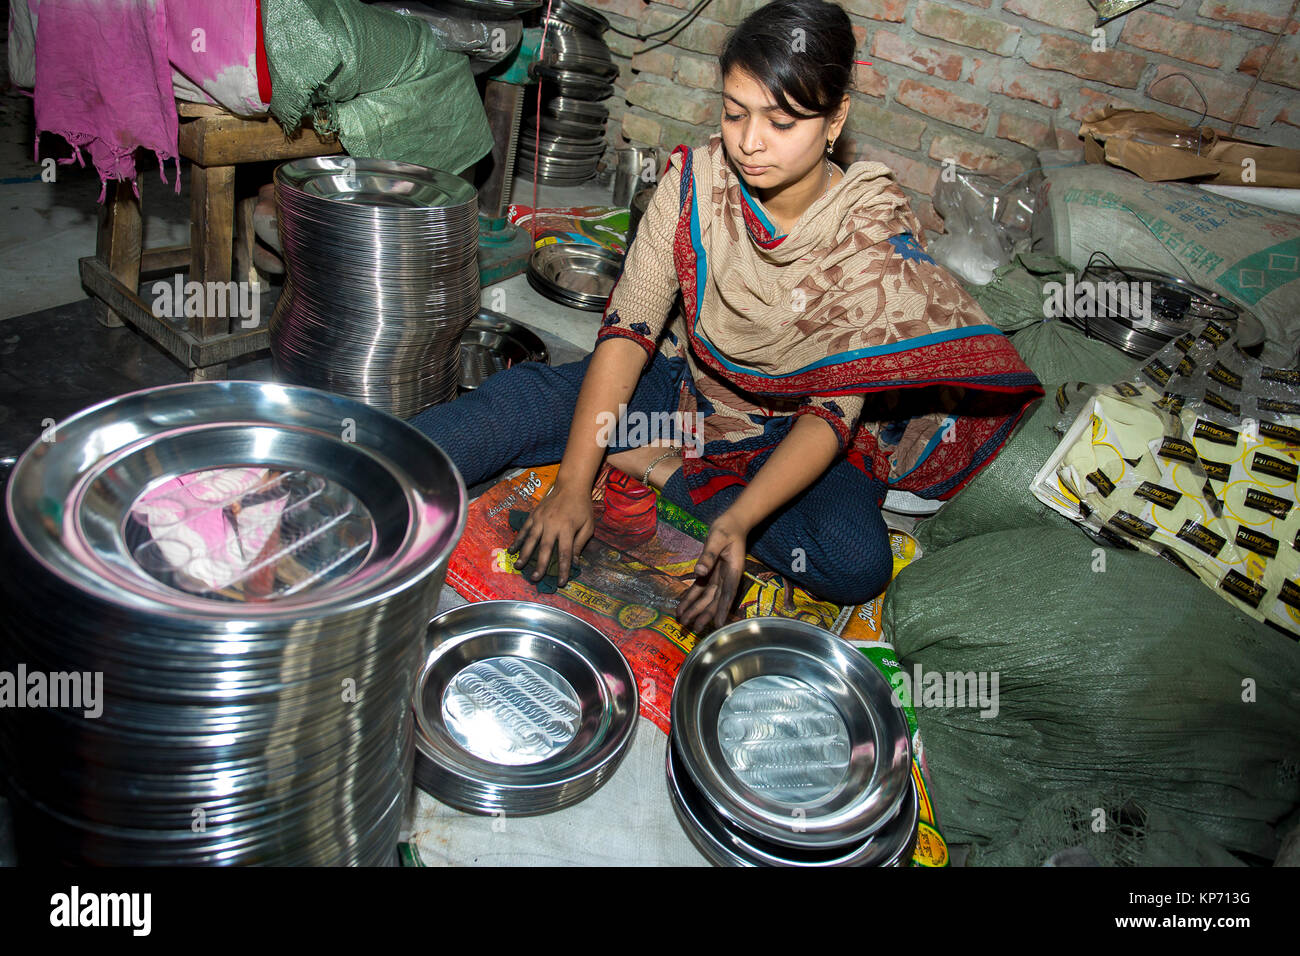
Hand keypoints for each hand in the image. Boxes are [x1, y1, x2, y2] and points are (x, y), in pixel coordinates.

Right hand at [508, 480, 593, 586]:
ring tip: (519, 566)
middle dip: (540, 565)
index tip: (561, 582)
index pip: (565, 553)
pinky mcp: (534, 515)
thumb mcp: (588, 525)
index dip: (563, 569)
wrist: (570, 486)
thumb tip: (575, 562)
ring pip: (531, 540)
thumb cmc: (582, 507)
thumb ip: (580, 544)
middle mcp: (552, 525)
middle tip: (535, 579)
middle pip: (545, 549)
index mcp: (567, 529)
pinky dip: (518, 540)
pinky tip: (512, 550)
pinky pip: (524, 530)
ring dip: (524, 554)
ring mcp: (541, 519)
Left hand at [675, 512, 750, 634]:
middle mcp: (726, 578)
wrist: (731, 523)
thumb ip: (709, 555)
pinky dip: (691, 598)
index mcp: (732, 571)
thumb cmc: (727, 530)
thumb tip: (700, 572)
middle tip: (693, 628)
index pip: (728, 593)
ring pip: (706, 597)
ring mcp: (718, 577)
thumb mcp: (717, 539)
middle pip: (715, 600)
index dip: (723, 609)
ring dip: (695, 609)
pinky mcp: (710, 574)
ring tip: (683, 621)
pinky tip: (682, 607)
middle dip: (704, 614)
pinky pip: (700, 589)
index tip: (719, 624)